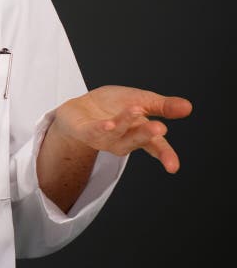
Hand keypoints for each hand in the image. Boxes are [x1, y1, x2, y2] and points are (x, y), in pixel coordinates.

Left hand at [53, 85, 192, 172]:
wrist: (78, 109)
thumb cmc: (111, 107)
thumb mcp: (140, 101)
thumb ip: (162, 106)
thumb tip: (188, 107)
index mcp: (139, 132)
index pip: (156, 146)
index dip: (165, 156)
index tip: (173, 166)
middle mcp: (123, 139)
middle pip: (137, 139)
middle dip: (147, 134)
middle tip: (159, 127)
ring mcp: (103, 138)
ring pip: (116, 134)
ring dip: (126, 123)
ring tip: (136, 110)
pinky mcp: (85, 132)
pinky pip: (94, 132)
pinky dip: (102, 129)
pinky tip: (108, 124)